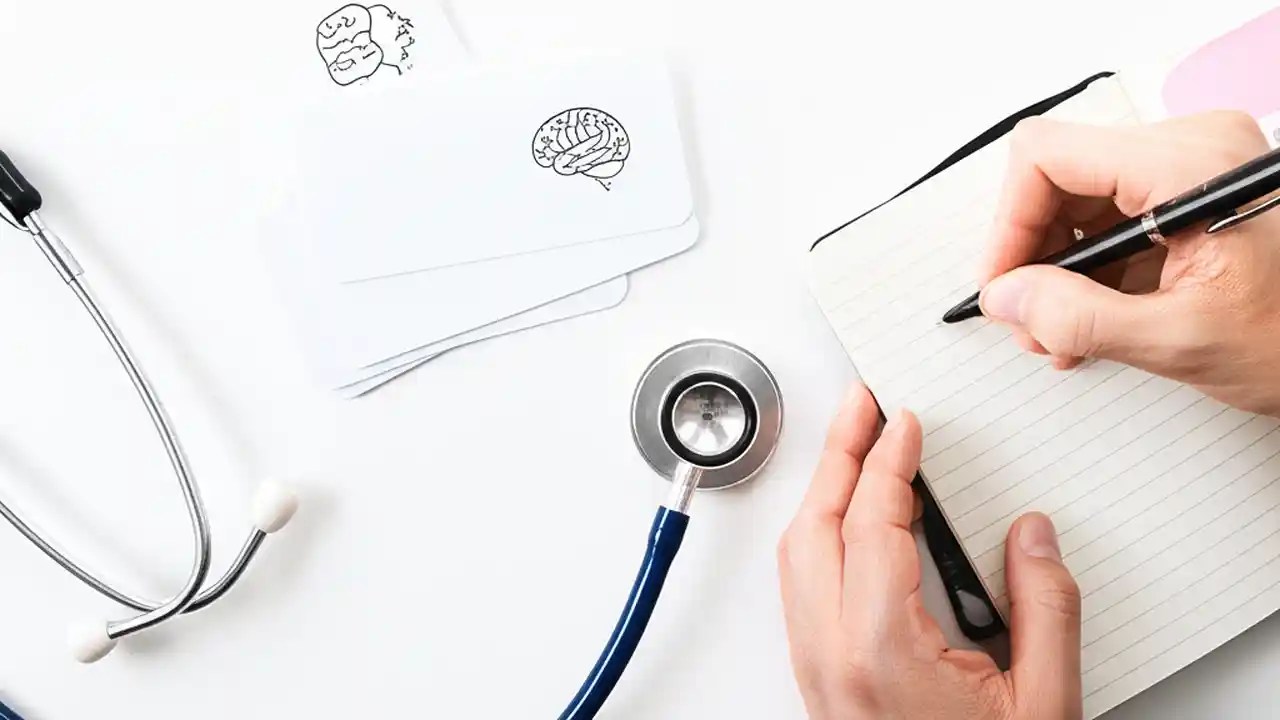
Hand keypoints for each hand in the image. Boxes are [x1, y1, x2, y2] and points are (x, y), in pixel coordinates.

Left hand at [777, 385, 1081, 718]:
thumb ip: (1045, 611)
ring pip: (795, 555)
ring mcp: (814, 669)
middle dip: (836, 456)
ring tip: (852, 447)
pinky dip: (818, 534)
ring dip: (820, 492)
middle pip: (813, 527)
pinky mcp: (816, 679)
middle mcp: (830, 655)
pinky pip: (800, 586)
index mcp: (880, 651)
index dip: (887, 462)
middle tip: (861, 407)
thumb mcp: (1042, 707)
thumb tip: (1032, 535)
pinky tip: (843, 518)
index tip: (903, 422)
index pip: (870, 525)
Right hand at [979, 111, 1279, 415]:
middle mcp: (1190, 148)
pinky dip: (1090, 269)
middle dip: (1033, 256)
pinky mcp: (1192, 193)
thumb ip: (1081, 318)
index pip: (1048, 156)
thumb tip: (1007, 296)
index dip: (1009, 224)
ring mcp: (1192, 168)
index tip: (1002, 283)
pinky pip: (1112, 216)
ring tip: (1062, 333)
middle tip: (1030, 322)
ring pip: (1078, 200)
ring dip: (1057, 270)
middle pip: (1059, 178)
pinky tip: (1091, 318)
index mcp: (1189, 164)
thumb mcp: (1182, 341)